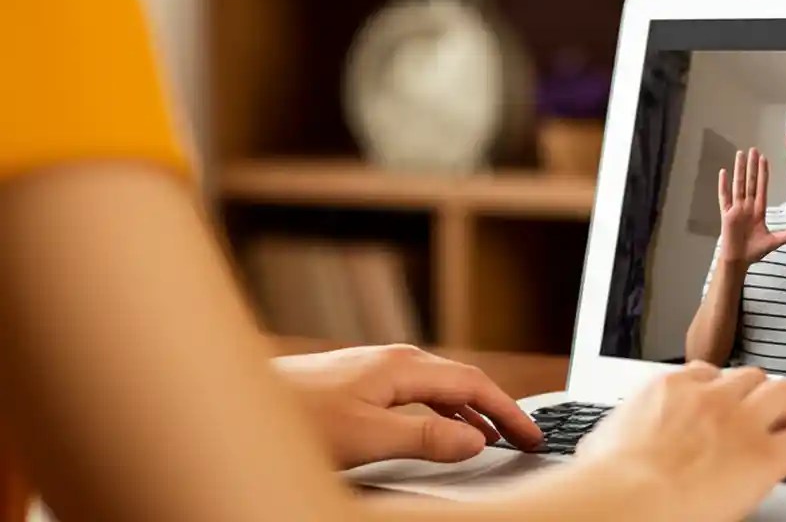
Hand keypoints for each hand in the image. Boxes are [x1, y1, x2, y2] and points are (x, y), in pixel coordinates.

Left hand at [272, 344, 542, 468]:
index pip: (473, 385)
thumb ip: (426, 439)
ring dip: (469, 411)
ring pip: (439, 387)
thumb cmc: (295, 419)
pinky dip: (442, 411)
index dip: (507, 412)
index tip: (531, 436)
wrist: (240, 404)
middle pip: (461, 381)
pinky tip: (439, 427)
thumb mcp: (368, 437)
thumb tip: (475, 440)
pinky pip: (417, 393)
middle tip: (523, 437)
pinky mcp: (358, 382)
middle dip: (496, 408)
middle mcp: (393, 360)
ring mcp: (375, 369)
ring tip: (491, 436)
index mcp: (402, 367)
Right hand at [577, 363, 785, 521]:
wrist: (627, 498)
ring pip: (784, 392)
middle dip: (757, 393)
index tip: (721, 400)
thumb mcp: (605, 439)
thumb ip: (622, 430)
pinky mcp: (766, 456)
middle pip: (750, 376)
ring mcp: (741, 423)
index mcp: (671, 387)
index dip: (719, 390)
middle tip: (762, 410)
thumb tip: (610, 442)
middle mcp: (711, 396)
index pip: (708, 373)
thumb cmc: (607, 479)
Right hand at [718, 148, 785, 262]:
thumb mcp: (775, 241)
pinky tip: (723, 173)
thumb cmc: (754, 251)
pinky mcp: (727, 215)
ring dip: (739, 170)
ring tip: (740, 155)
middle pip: (750, 182)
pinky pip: (724, 197)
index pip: (761, 187)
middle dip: (752, 166)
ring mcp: (736, 209)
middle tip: (753, 150)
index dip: (763, 173)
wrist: (739, 261)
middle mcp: (747, 206)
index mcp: (758, 210)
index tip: (764, 159)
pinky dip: (723, 185)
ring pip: (738, 185)